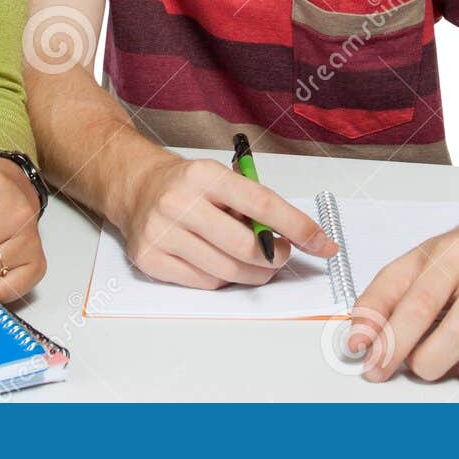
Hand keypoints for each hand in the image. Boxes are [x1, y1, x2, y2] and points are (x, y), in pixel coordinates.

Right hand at [116, 155, 337, 287]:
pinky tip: (223, 263)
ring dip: (254, 274)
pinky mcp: (150, 259)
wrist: (136, 187)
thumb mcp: (222, 178)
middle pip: (245, 247)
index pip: (262, 204)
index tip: (322, 243)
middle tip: (282, 255)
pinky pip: (204, 283)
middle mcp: (179, 202)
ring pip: (226, 271)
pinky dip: (224, 279)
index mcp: (204, 175)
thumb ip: (255, 204)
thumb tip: (299, 237)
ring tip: (258, 263)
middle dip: (275, 258)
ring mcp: (162, 233)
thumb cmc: (188, 185)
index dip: (297, 227)